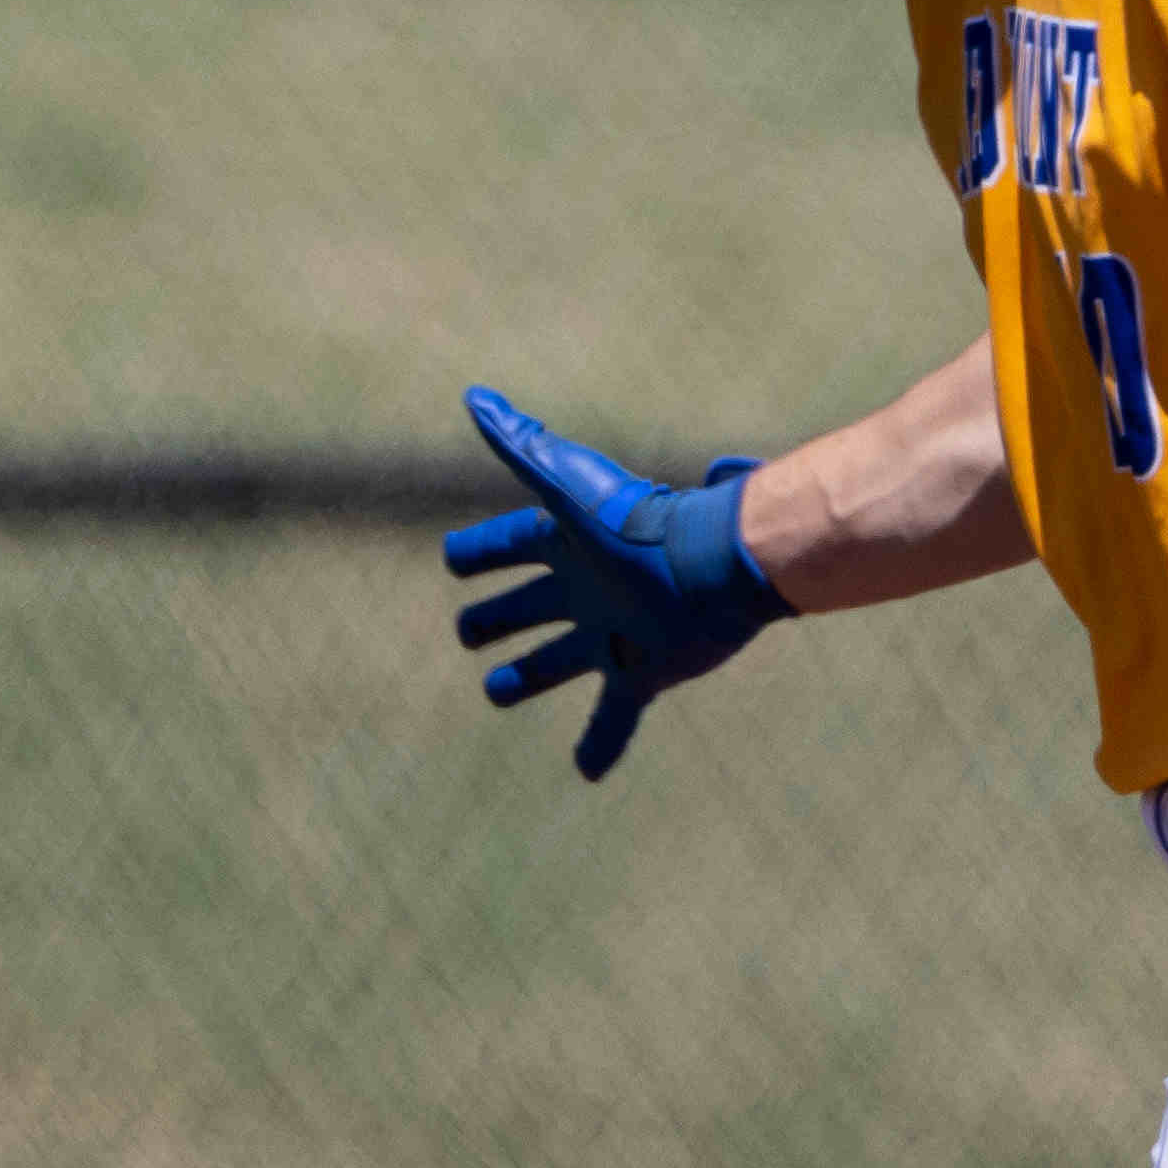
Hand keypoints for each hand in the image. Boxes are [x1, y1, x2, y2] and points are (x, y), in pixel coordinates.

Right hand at [443, 386, 789, 780]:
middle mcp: (585, 588)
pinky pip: (615, 716)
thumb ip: (521, 443)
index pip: (508, 547)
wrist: (714, 564)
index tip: (453, 560)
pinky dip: (601, 745)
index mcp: (566, 543)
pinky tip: (587, 771)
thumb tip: (474, 396)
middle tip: (470, 632)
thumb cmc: (637, 521)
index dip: (478, 553)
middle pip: (526, 607)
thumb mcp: (566, 483)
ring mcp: (612, 632)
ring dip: (528, 677)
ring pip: (556, 662)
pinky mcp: (641, 672)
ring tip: (499, 691)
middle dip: (495, 618)